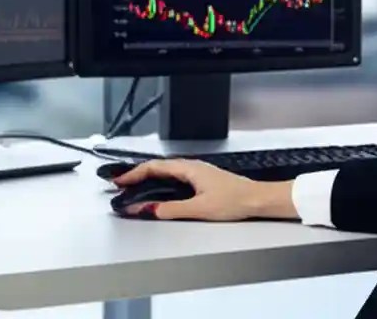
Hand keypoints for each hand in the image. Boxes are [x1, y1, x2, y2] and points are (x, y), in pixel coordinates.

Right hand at [110, 159, 263, 220]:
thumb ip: (171, 209)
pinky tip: (158, 191)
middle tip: (120, 185)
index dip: (133, 174)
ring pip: (166, 172)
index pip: (154, 167)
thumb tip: (148, 210)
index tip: (118, 182)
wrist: (257, 199)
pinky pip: (175, 177)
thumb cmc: (235, 200)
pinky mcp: (202, 180)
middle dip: (137, 175)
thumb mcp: (199, 208)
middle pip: (158, 167)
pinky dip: (161, 182)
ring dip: (148, 178)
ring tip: (133, 187)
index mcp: (189, 168)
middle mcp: (192, 166)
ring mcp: (197, 172)